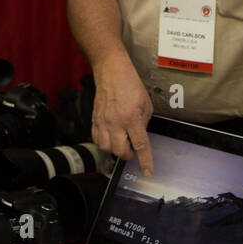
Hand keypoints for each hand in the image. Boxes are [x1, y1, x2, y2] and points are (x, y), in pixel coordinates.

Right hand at [91, 56, 153, 176]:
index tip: (147, 171)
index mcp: (131, 118)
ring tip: (121, 140)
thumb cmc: (130, 85)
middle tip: (133, 148)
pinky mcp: (94, 120)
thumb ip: (143, 123)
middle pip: (120, 151)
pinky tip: (111, 137)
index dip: (145, 161)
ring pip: (106, 148)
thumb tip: (139, 137)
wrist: (111, 72)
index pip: (140, 145)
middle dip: (128, 154)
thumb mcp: (146, 105)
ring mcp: (102, 122)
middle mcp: (115, 122)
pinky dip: (105, 143)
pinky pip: (97, 140)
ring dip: (115, 149)